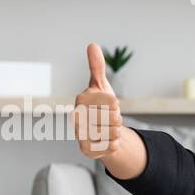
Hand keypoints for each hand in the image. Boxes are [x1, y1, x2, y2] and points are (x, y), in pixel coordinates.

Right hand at [73, 43, 123, 159]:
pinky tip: (106, 141)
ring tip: (108, 129)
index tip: (108, 105)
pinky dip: (115, 144)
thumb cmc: (100, 105)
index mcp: (81, 101)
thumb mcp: (101, 85)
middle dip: (117, 120)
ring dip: (116, 132)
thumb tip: (92, 44)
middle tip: (109, 119)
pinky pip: (112, 147)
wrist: (100, 129)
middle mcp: (77, 119)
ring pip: (114, 134)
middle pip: (114, 120)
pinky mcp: (87, 150)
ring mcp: (81, 136)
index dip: (115, 106)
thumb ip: (96, 66)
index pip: (112, 104)